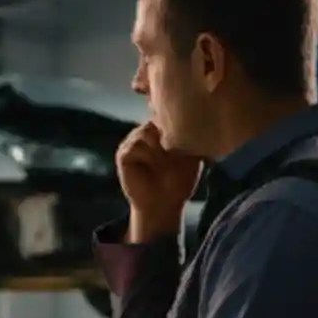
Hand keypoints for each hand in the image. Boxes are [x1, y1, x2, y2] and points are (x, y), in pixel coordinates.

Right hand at [116, 122, 202, 241]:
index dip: (171, 115)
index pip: (164, 113)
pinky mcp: (124, 154)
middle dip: (168, 131)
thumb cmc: (180, 180)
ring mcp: (133, 142)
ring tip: (164, 161)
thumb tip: (194, 119)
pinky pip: (135, 145)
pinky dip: (147, 154)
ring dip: (159, 146)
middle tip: (175, 151)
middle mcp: (146, 133)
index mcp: (162, 131)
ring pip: (146, 130)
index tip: (182, 125)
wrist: (164, 204)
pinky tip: (152, 165)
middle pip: (156, 118)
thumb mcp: (192, 156)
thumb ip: (191, 136)